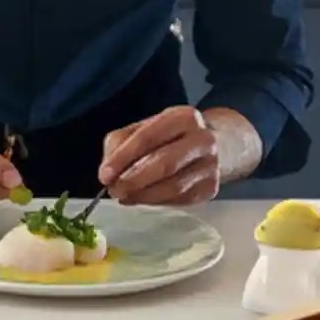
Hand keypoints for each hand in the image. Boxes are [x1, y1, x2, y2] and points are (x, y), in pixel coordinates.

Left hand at [99, 106, 219, 205]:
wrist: (214, 146)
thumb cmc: (170, 137)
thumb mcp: (143, 128)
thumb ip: (120, 144)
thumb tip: (108, 173)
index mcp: (183, 117)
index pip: (148, 137)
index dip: (123, 158)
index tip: (104, 176)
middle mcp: (202, 140)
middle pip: (164, 164)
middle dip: (134, 180)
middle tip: (114, 191)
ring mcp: (210, 166)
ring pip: (173, 187)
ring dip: (143, 196)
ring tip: (125, 197)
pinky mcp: (211, 188)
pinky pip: (179, 200)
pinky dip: (156, 202)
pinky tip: (143, 199)